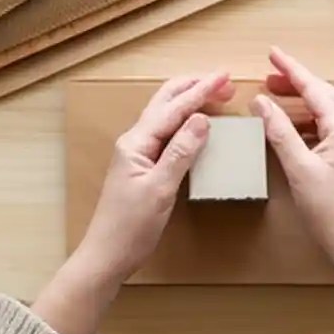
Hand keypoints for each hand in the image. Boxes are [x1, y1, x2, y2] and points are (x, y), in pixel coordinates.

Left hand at [77, 71, 234, 280]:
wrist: (106, 256)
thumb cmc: (130, 228)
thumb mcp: (160, 189)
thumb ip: (181, 152)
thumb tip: (201, 119)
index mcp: (136, 143)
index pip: (174, 108)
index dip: (201, 90)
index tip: (226, 76)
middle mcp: (135, 141)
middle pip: (166, 102)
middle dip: (195, 87)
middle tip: (225, 82)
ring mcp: (137, 153)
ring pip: (166, 116)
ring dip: (190, 101)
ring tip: (216, 94)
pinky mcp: (143, 167)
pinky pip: (166, 134)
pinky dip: (185, 122)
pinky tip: (198, 125)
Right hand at [251, 48, 333, 333]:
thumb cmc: (328, 209)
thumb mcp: (298, 168)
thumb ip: (279, 132)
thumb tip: (261, 103)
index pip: (314, 88)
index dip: (291, 69)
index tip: (272, 53)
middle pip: (323, 94)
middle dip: (297, 82)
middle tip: (269, 77)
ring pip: (326, 110)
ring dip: (302, 100)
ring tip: (275, 96)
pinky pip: (326, 127)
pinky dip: (306, 119)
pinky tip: (288, 126)